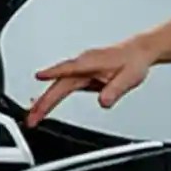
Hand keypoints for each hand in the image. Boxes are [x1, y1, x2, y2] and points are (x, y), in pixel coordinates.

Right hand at [25, 36, 161, 125]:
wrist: (139, 52)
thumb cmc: (134, 61)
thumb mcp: (129, 77)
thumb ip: (115, 90)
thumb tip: (104, 102)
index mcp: (91, 62)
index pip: (70, 69)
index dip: (54, 73)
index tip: (39, 76)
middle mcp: (82, 64)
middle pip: (59, 83)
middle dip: (44, 101)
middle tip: (32, 118)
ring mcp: (80, 69)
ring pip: (58, 86)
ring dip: (44, 101)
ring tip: (32, 117)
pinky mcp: (81, 75)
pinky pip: (63, 87)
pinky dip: (52, 97)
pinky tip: (42, 105)